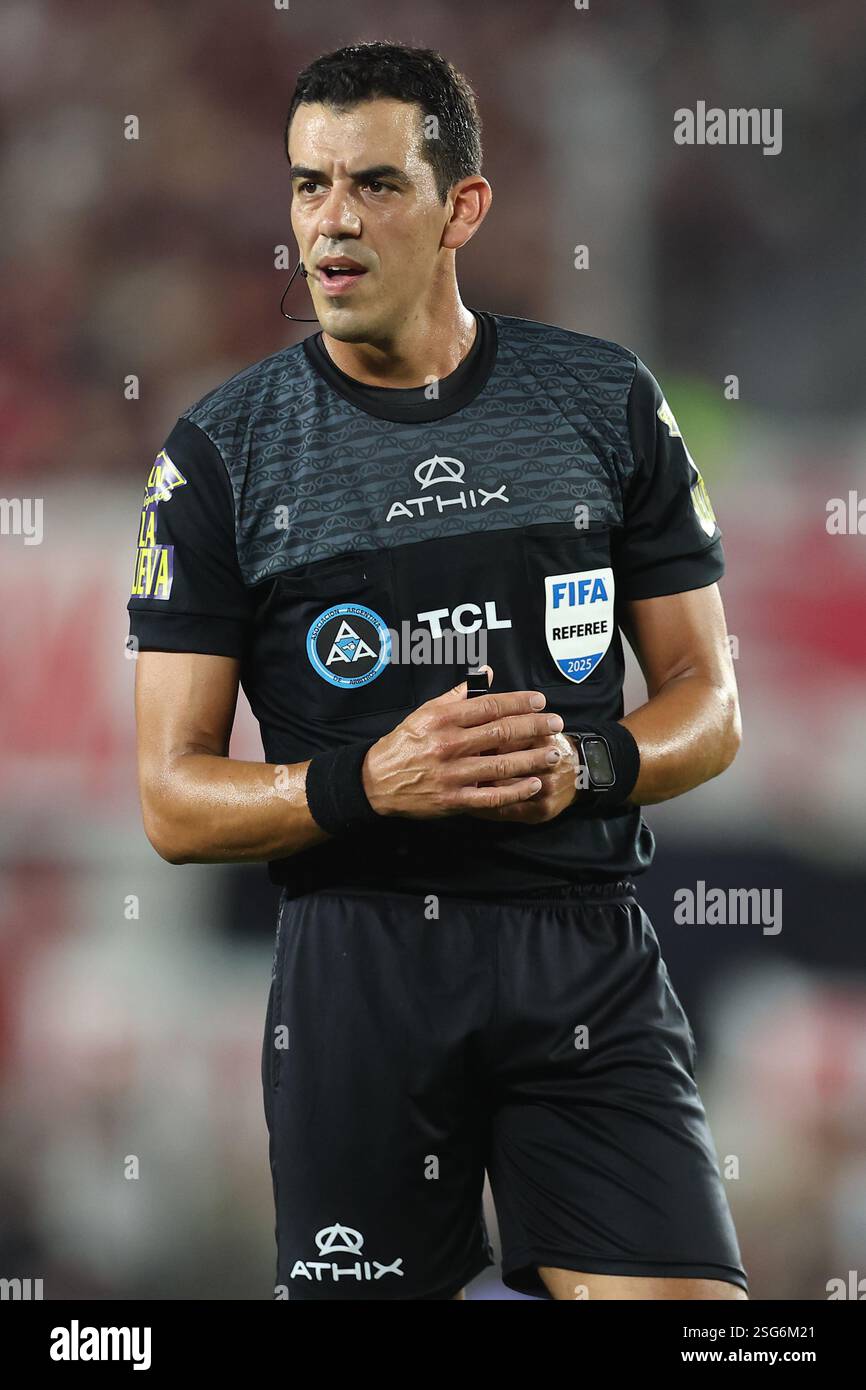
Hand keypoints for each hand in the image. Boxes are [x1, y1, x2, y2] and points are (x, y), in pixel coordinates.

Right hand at [361, 667, 565, 819]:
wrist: (376, 782)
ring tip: (554, 753)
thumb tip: (486, 671)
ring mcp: (453, 773)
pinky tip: (534, 784)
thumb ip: (458, 693)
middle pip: (502, 731)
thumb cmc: (404, 743)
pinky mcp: (454, 799)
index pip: (490, 705)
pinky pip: (492, 796)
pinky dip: (515, 791)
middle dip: (535, 726)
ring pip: (502, 763)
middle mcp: (450, 744)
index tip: (540, 701)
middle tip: (557, 723)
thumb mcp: (425, 712)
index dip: (519, 702)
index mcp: (444, 719)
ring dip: (533, 758)